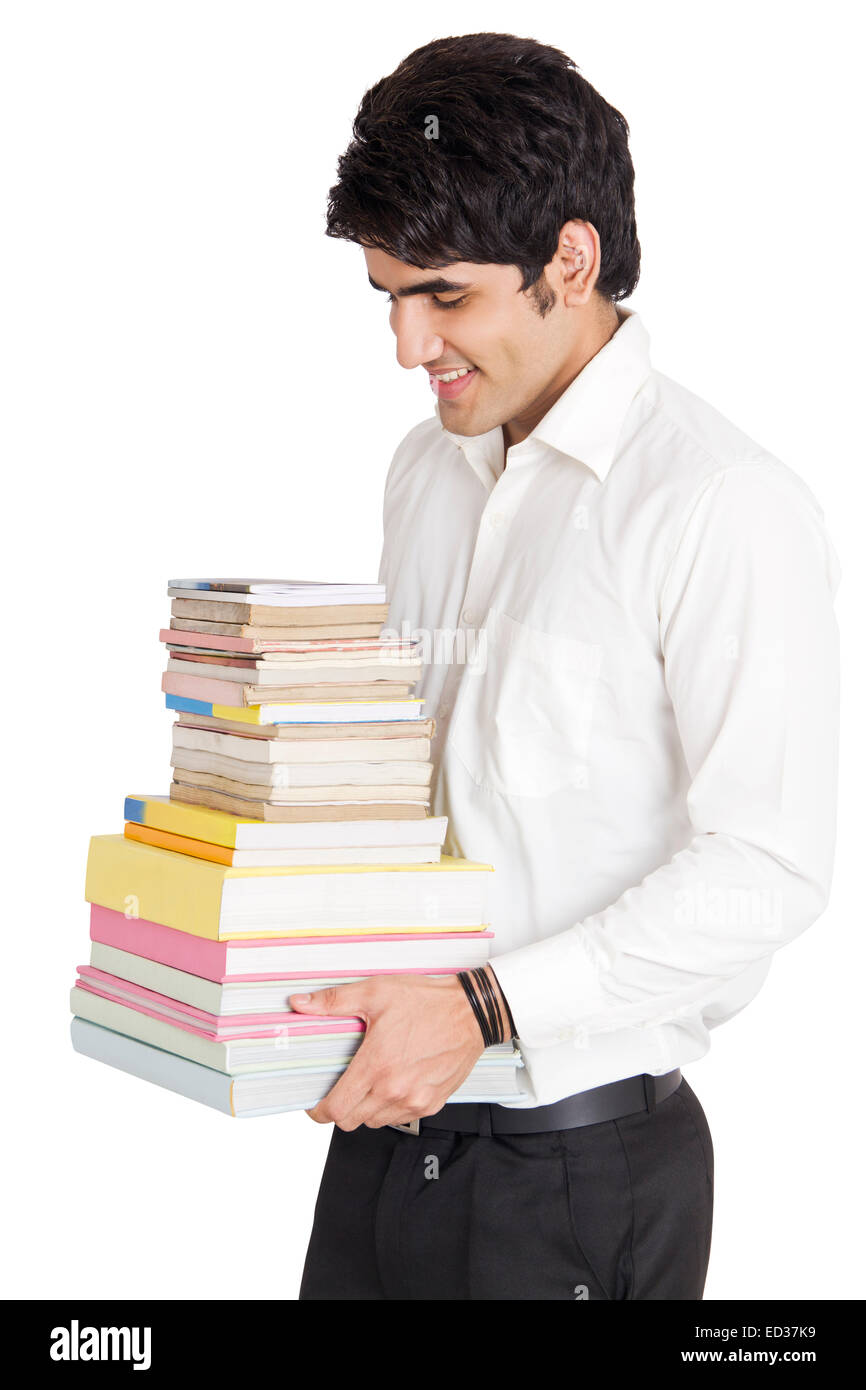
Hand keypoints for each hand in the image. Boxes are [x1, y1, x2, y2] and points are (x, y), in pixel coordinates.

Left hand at [289, 973, 487, 1130]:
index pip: (335, 1109)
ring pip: (375, 1122)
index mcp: (376, 1065)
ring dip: (366, 1109)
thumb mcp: (376, 992)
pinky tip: (393, 1084)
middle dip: (340, 1109)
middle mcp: (394, 1090)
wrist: (471, 1012)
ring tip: (369, 1083)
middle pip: (351, 1122)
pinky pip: (401, 1119)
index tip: (316, 1103)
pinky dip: (390, 1108)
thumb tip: (300, 1004)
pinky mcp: (432, 1104)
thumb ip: (334, 1001)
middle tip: (342, 1089)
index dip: (319, 1110)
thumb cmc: (427, 1002)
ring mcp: (415, 1100)